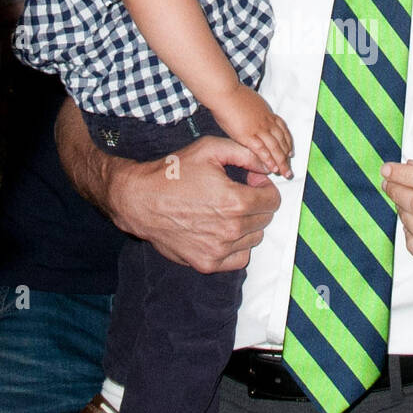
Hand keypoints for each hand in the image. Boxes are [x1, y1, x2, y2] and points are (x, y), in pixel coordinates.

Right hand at [56, 101, 279, 271]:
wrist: (139, 200)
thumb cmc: (173, 172)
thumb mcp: (209, 149)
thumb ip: (246, 154)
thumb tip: (268, 167)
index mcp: (235, 201)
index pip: (273, 200)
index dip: (265, 187)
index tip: (251, 181)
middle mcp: (230, 229)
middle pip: (265, 219)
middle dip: (257, 204)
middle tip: (238, 193)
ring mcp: (218, 250)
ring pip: (253, 238)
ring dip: (247, 224)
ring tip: (226, 211)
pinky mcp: (206, 264)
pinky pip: (239, 259)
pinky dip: (237, 246)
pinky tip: (222, 230)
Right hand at [212, 84, 293, 178]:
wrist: (225, 92)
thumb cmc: (232, 94)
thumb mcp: (250, 101)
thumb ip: (255, 110)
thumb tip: (254, 112)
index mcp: (267, 113)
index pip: (282, 129)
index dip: (287, 141)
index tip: (290, 150)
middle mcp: (266, 122)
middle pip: (282, 141)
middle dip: (287, 155)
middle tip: (289, 167)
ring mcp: (258, 129)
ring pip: (275, 148)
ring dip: (281, 162)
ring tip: (285, 173)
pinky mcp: (248, 135)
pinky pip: (261, 150)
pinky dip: (268, 160)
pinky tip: (272, 168)